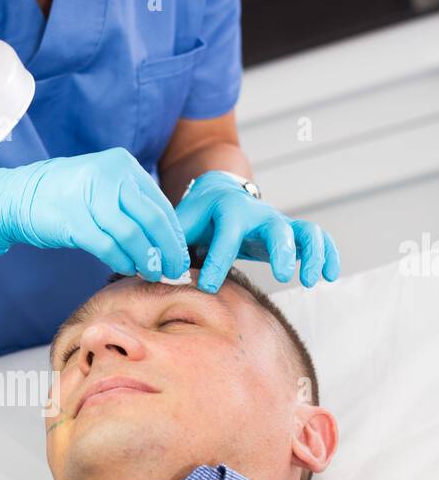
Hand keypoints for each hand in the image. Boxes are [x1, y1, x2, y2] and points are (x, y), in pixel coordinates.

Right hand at [0, 146, 190, 279]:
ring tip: (151, 273)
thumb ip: (130, 203)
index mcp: (122, 165)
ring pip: (132, 235)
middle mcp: (109, 175)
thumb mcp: (102, 186)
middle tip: (174, 270)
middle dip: (167, 249)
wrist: (18, 196)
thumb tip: (165, 236)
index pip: (159, 203)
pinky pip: (107, 246)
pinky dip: (121, 260)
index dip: (174, 234)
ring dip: (145, 259)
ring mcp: (90, 196)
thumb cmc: (65, 196)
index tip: (181, 255)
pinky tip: (126, 269)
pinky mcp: (73, 219)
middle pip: (152, 219)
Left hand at [176, 170, 340, 292]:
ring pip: (305, 230)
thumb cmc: (196, 216)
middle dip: (281, 250)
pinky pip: (317, 238)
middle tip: (282, 276)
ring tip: (313, 280)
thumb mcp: (180, 224)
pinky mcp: (291, 232)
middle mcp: (257, 213)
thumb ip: (167, 246)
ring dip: (313, 253)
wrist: (219, 193)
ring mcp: (278, 222)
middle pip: (276, 226)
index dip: (218, 261)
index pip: (226, 235)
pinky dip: (328, 253)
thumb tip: (149, 270)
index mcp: (227, 210)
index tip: (209, 286)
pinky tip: (330, 275)